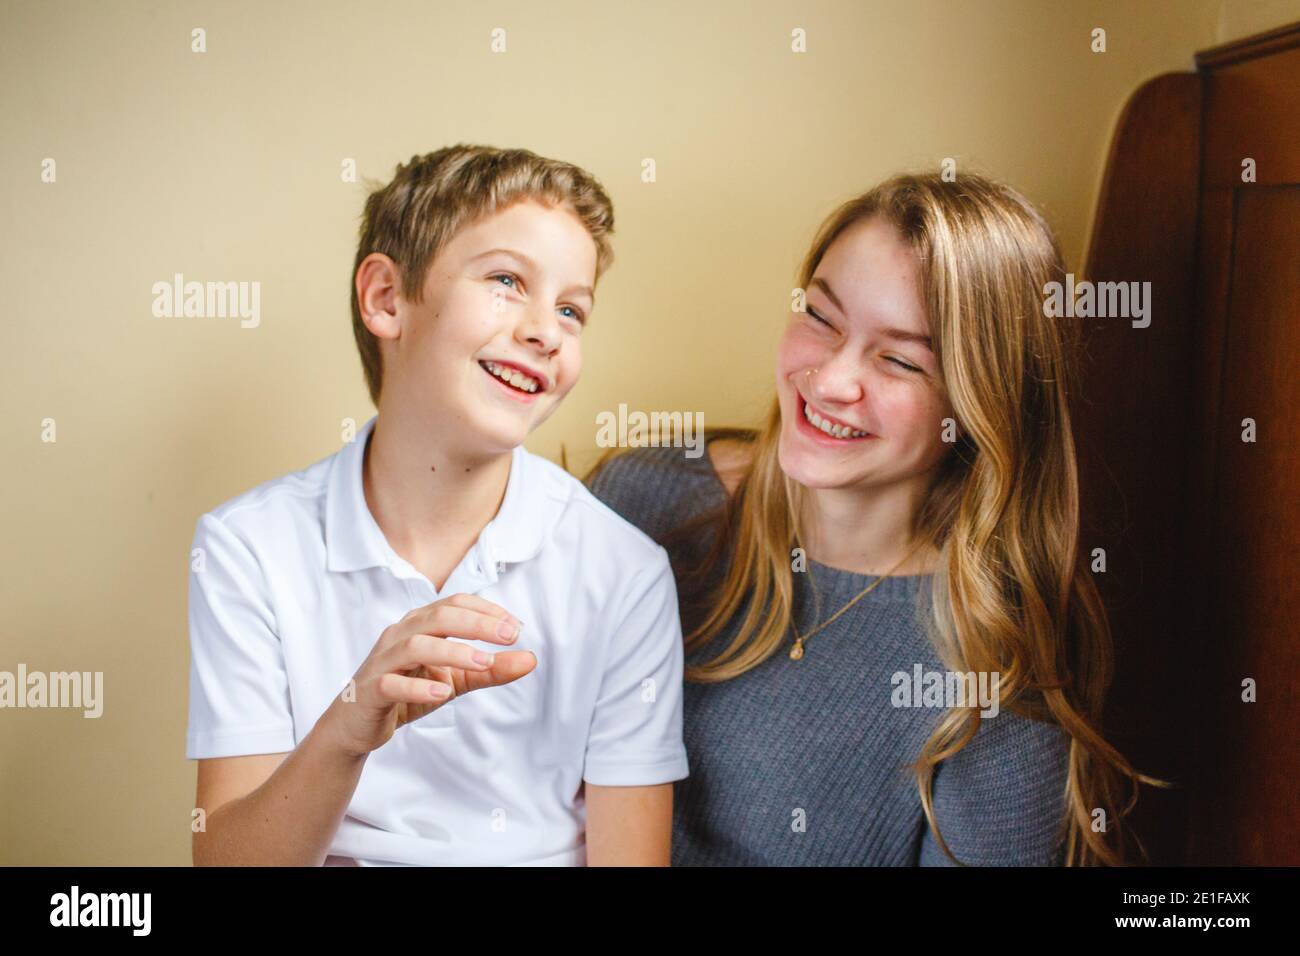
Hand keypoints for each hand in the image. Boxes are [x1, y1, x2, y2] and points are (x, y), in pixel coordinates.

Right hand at [326, 593, 536, 756]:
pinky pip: (392, 682)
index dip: (487, 611)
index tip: (517, 627)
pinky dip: (418, 687)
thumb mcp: (455, 681)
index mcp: (420, 625)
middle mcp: (400, 635)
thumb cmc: (407, 692)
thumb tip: (531, 659)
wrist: (356, 725)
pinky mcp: (370, 690)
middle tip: (509, 636)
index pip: (455, 604)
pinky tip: (443, 694)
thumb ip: (491, 670)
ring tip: (483, 663)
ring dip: (452, 652)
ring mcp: (383, 661)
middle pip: (438, 617)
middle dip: (477, 623)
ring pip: (415, 645)